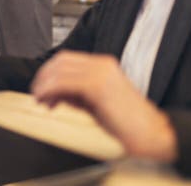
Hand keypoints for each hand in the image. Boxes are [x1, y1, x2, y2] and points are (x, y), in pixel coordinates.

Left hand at [31, 51, 177, 161]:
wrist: (152, 132)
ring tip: (41, 101)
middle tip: (38, 94)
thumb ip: (77, 94)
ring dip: (44, 85)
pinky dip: (51, 91)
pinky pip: (64, 83)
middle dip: (44, 76)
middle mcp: (102, 64)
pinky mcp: (98, 86)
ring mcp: (100, 73)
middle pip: (61, 60)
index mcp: (104, 64)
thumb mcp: (96, 103)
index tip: (42, 87)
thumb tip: (56, 92)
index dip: (49, 71)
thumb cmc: (128, 122)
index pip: (67, 58)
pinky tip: (48, 102)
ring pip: (60, 70)